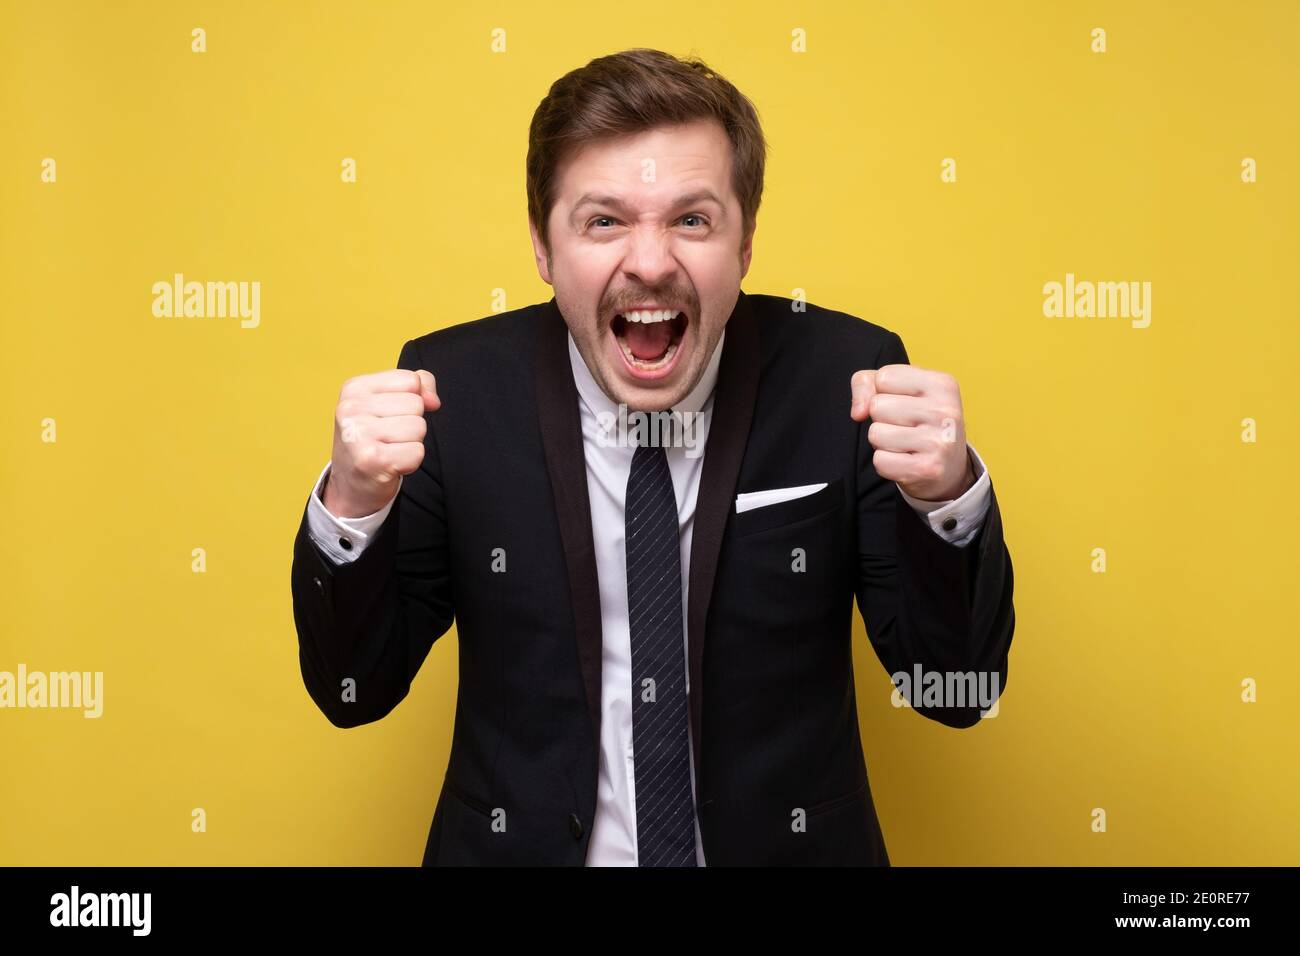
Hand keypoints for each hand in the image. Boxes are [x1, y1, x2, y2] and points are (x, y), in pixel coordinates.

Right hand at [323, 368, 440, 517]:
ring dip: (411, 443)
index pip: (411, 380)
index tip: (390, 416)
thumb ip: (418, 387)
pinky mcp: (372, 459)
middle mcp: (351, 408)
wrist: (351, 484)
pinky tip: (391, 464)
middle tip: (388, 438)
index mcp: (354, 388)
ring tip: (390, 450)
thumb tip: (433, 401)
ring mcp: (359, 434)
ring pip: (418, 427)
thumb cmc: (373, 439)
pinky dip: (410, 461)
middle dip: (411, 423)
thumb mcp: (388, 402)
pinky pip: (417, 452)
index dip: (412, 399)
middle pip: (416, 404)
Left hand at [850, 364, 973, 501]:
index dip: (883, 392)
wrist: (949, 466)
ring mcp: (939, 442)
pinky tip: (906, 460)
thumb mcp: (899, 390)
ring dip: (882, 442)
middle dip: (882, 419)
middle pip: (877, 406)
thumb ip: (867, 382)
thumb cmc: (919, 421)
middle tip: (905, 427)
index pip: (884, 377)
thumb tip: (858, 412)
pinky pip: (880, 461)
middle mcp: (945, 411)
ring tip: (905, 443)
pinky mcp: (928, 469)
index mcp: (942, 384)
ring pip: (876, 434)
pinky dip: (886, 463)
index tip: (905, 403)